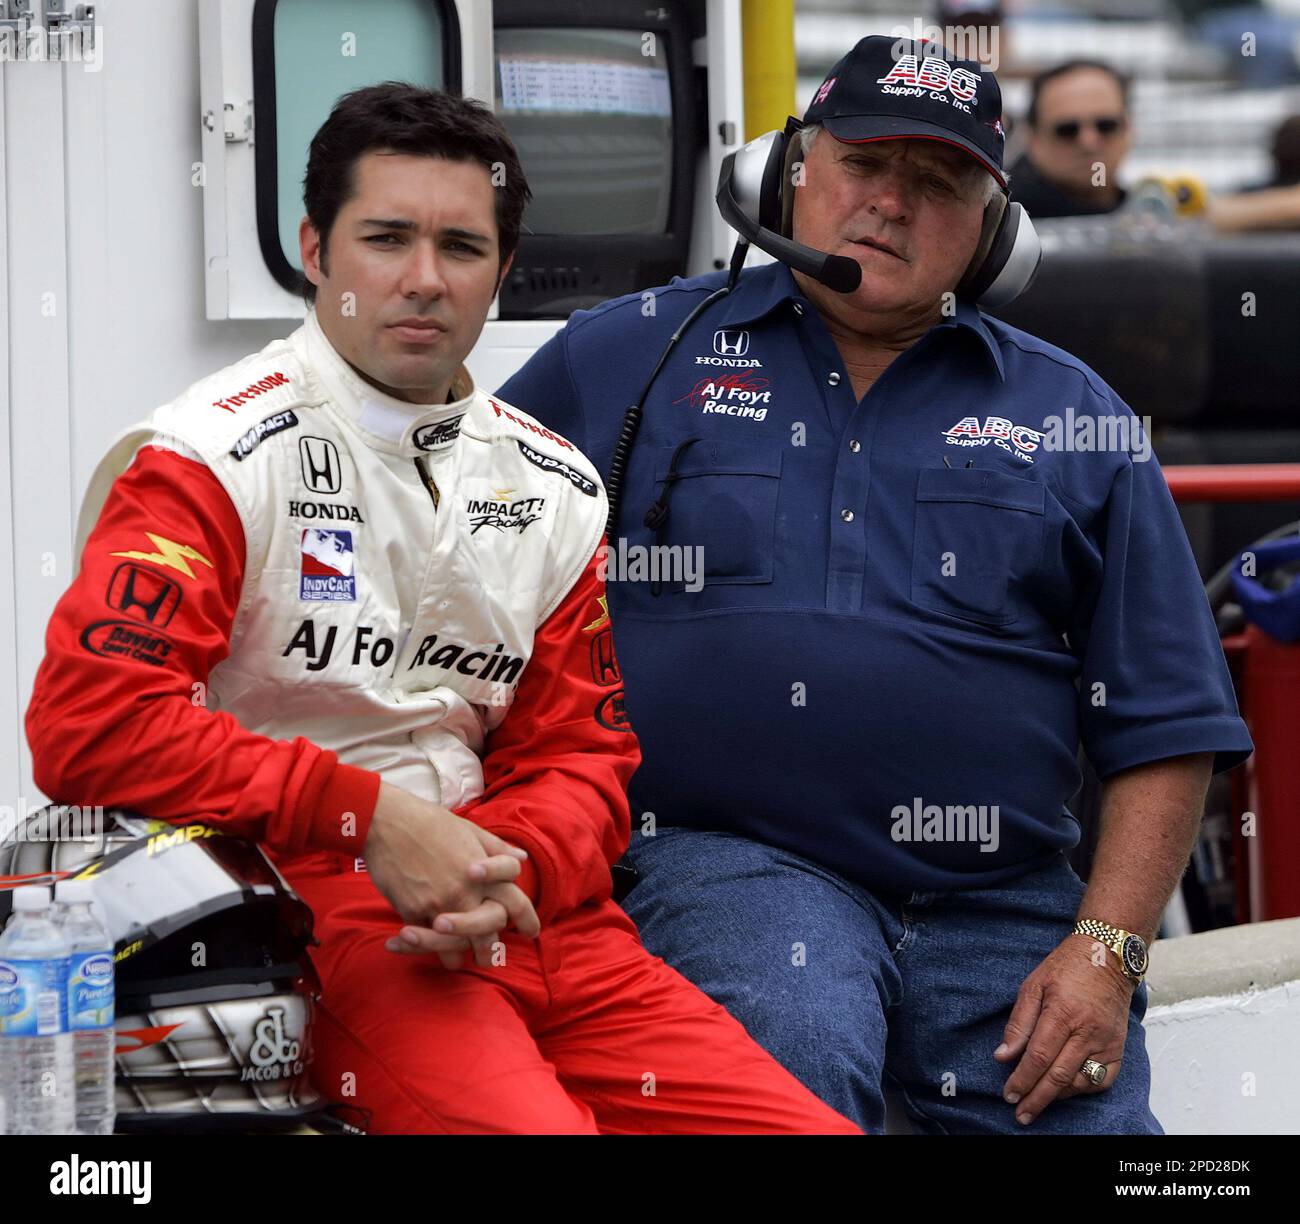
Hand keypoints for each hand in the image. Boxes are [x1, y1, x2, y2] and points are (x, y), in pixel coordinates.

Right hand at [365, 783, 539, 967]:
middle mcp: (467, 891)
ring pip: (458, 945)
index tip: (531, 932)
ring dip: (459, 956)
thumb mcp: (470, 831)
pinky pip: (427, 941)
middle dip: (491, 951)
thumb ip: (496, 849)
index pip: (516, 902)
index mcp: (485, 871)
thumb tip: (522, 857)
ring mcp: (440, 903)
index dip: (527, 919)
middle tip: (488, 958)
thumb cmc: (430, 823)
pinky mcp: (414, 911)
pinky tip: (427, 948)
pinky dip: (428, 949)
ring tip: (459, 961)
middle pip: (489, 932)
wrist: (388, 822)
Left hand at [993, 933, 1133, 1125]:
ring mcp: (1106, 1042)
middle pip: (1059, 1075)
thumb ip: (1018, 1023)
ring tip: (1037, 1104)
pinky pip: (1102, 1079)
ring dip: (1058, 1097)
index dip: (1022, 1079)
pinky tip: (1065, 1092)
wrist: (1107, 958)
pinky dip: (1082, 1090)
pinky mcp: (1118, 1048)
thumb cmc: (1066, 968)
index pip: (1038, 1056)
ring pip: (1080, 1082)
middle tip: (1020, 1114)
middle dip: (1037, 1098)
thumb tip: (1002, 1056)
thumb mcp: (1033, 985)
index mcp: (1063, 1012)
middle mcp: (1088, 1031)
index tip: (1009, 1094)